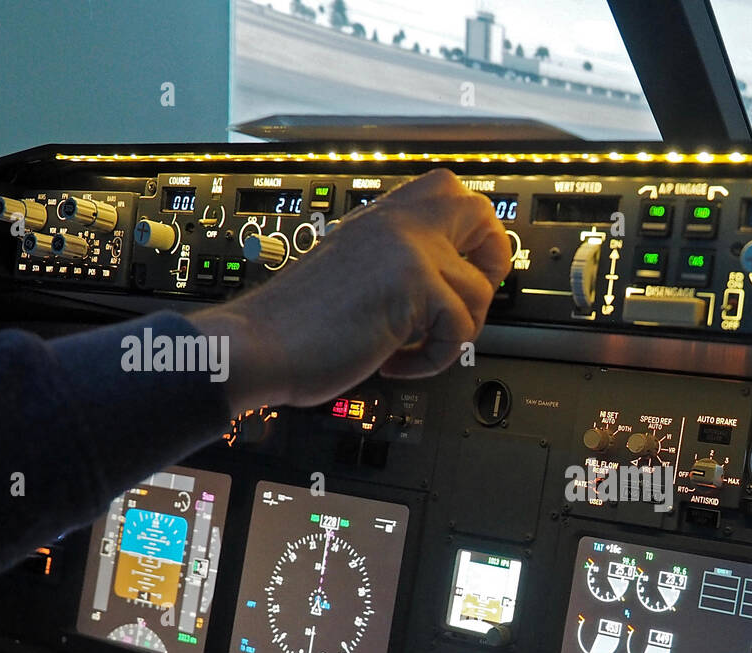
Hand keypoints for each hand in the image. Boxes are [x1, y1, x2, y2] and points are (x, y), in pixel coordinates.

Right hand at [190, 169, 510, 413]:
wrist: (259, 345)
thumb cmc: (295, 325)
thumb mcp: (351, 274)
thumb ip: (391, 266)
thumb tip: (443, 285)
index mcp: (380, 218)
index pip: (447, 192)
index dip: (472, 233)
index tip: (465, 271)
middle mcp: (396, 223)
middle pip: (479, 211)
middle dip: (492, 261)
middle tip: (465, 301)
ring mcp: (407, 247)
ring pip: (479, 290)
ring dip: (453, 334)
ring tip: (411, 348)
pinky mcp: (414, 283)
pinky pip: (460, 330)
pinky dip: (433, 360)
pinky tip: (396, 362)